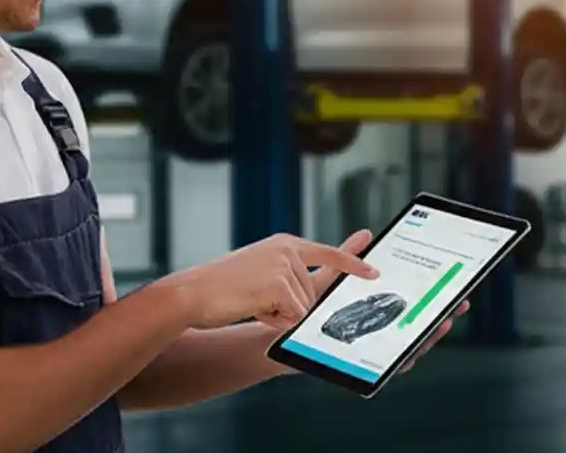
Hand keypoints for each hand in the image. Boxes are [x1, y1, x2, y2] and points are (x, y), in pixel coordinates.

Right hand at [164, 234, 378, 330]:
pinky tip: (252, 308)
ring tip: (250, 303)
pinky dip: (274, 321)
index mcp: (283, 245)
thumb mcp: (258, 276)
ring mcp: (284, 265)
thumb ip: (286, 281)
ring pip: (303, 308)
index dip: (352, 262)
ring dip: (279, 315)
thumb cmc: (220, 290)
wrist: (191, 293)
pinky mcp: (279, 283)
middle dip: (289, 309)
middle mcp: (287, 250)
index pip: (326, 253)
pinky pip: (293, 316)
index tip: (373, 270)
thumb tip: (308, 307)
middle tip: (255, 302)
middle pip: (312, 295)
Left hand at [312, 229, 468, 374]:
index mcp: (375, 313)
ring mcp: (372, 351)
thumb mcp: (330, 279)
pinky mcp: (360, 366)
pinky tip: (413, 352)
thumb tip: (366, 233)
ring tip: (443, 324)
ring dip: (430, 338)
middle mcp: (378, 334)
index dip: (433, 299)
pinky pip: (386, 368)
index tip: (454, 287)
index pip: (410, 307)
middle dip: (441, 317)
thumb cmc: (304, 307)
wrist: (279, 331)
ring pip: (408, 348)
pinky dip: (403, 361)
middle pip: (416, 327)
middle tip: (460, 304)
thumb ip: (348, 258)